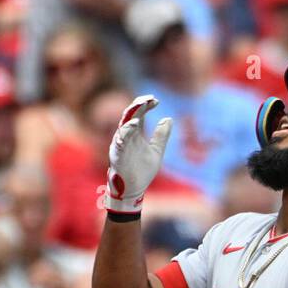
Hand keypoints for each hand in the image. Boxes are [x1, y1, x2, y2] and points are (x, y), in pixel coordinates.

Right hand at [102, 94, 171, 213]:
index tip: (157, 101)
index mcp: (134, 133)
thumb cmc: (142, 170)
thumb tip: (169, 119)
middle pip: (130, 114)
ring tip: (142, 105)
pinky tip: (135, 124)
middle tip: (149, 98)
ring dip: (132, 114)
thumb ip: (161, 136)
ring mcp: (121, 144)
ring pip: (124, 124)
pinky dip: (127, 131)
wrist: (134, 189)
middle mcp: (126, 136)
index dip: (146, 105)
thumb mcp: (156, 151)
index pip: (139, 113)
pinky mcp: (118, 154)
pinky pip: (121, 140)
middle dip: (139, 104)